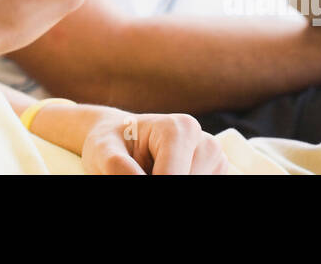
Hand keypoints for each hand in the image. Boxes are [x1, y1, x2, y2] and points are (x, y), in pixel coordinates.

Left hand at [81, 110, 232, 174]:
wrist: (121, 141)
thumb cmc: (111, 143)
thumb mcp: (103, 152)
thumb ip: (118, 167)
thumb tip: (140, 180)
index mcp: (181, 128)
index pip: (171, 177)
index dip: (147, 183)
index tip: (132, 174)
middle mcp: (206, 143)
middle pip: (188, 184)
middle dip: (160, 185)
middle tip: (139, 169)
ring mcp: (215, 161)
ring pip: (200, 189)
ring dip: (171, 188)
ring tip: (151, 170)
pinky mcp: (216, 174)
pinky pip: (206, 191)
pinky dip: (179, 188)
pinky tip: (162, 173)